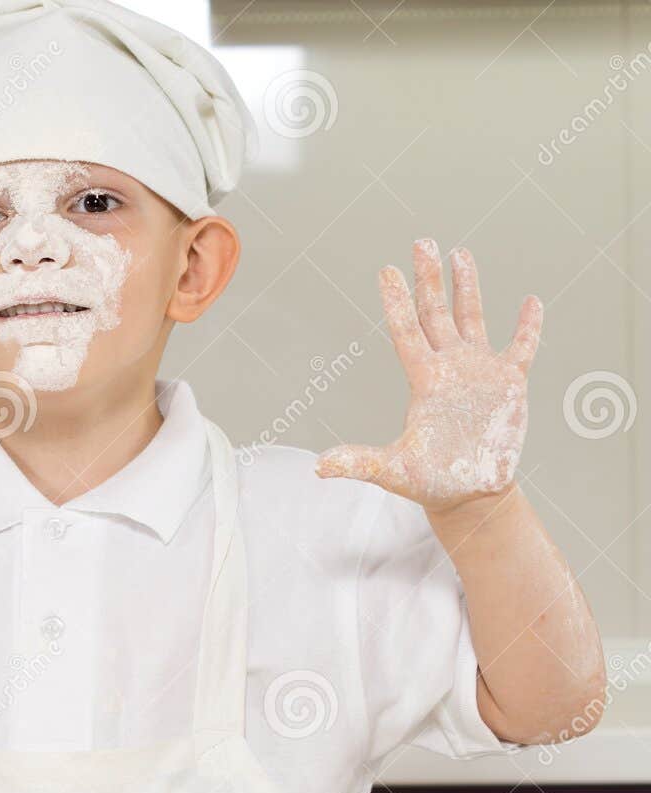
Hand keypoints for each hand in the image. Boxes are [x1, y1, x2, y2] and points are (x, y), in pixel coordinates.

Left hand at [315, 239, 541, 512]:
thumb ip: (359, 463)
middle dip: (429, 278)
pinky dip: (528, 326)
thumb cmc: (430, 482)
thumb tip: (319, 467)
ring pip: (472, 318)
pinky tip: (531, 301)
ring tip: (460, 254)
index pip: (406, 330)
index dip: (397, 301)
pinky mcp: (509, 383)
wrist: (469, 493)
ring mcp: (479, 371)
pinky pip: (522, 347)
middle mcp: (449, 367)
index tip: (386, 270)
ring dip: (467, 287)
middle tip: (422, 242)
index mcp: (423, 380)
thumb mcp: (393, 471)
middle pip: (436, 313)